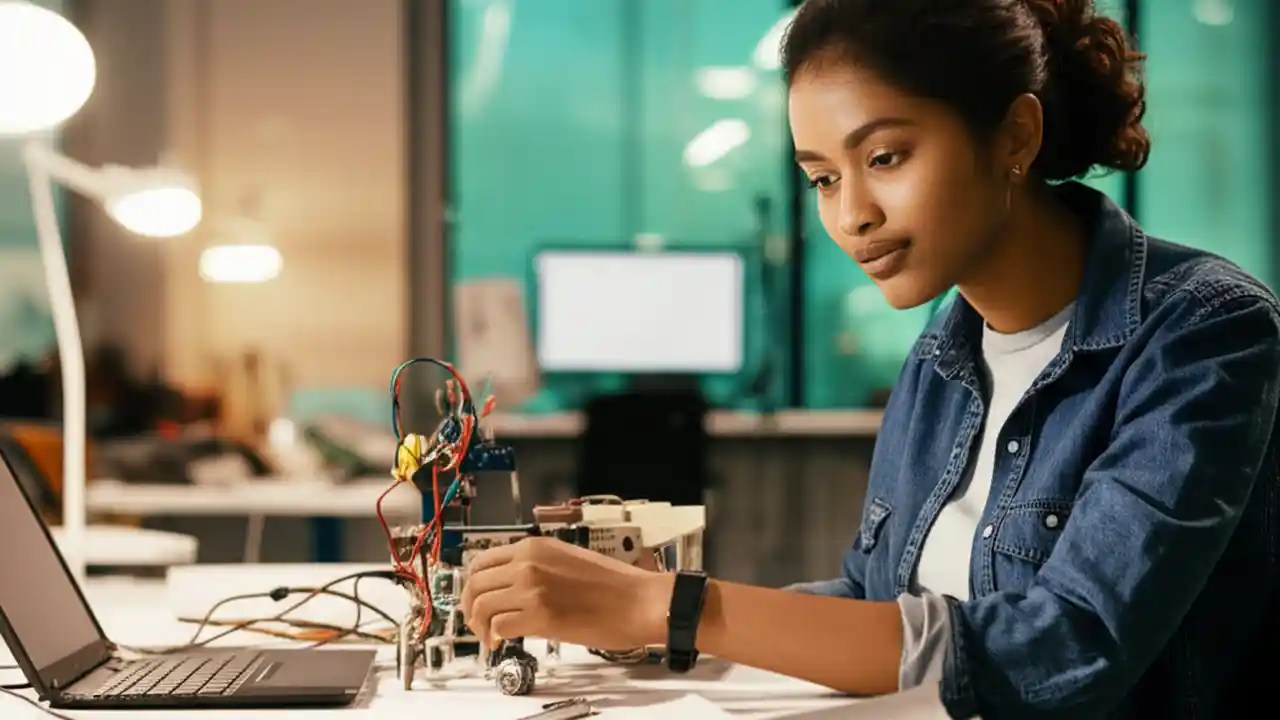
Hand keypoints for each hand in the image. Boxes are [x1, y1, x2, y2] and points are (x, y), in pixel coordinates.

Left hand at [459, 536, 673, 650]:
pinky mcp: (540, 615)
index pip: (483, 560)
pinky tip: (501, 643)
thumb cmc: (615, 585)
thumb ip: (537, 567)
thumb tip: (515, 586)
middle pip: (476, 583)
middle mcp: (528, 563)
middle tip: (476, 622)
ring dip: (479, 625)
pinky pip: (499, 625)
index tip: (475, 598)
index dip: (473, 584)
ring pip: (481, 605)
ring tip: (488, 637)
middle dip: (469, 606)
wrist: (638, 601)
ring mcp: (532, 588)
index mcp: (535, 547)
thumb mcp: (568, 560)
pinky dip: (495, 637)